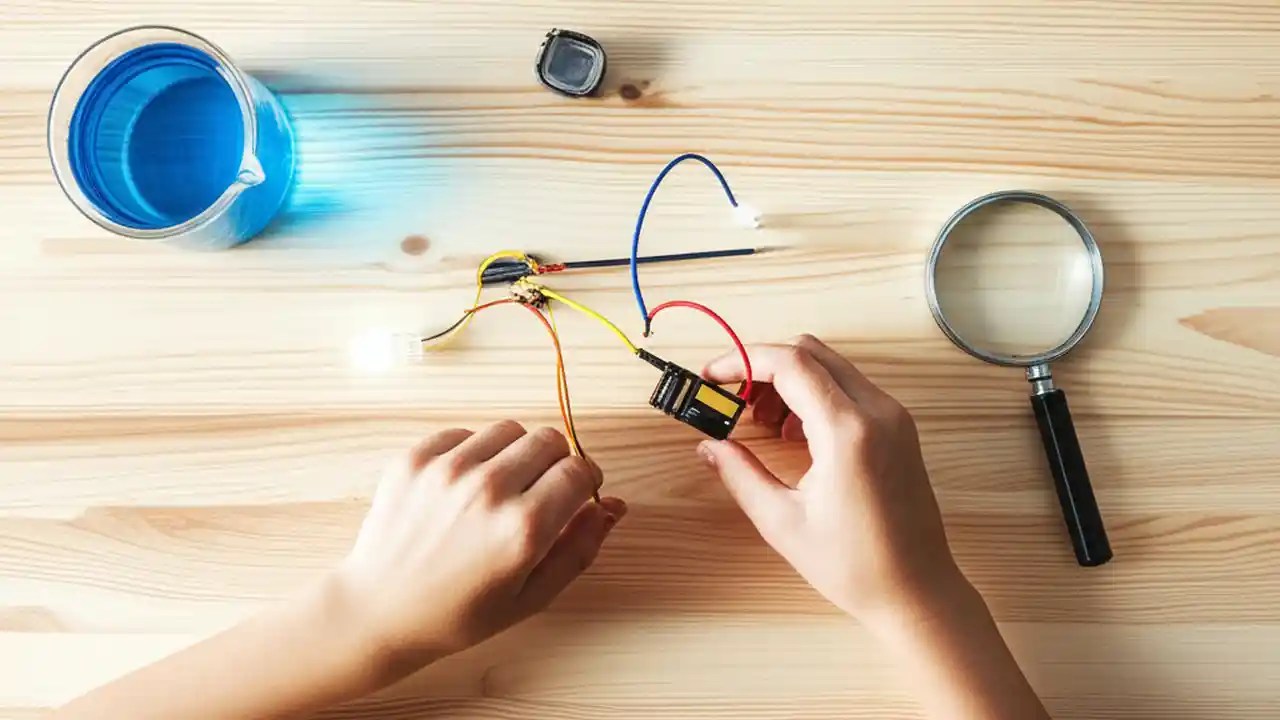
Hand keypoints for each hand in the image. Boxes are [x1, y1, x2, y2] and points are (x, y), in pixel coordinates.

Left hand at [332, 421, 625, 682]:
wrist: (378, 611)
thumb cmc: (458, 614)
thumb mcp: (531, 596)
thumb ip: (580, 548)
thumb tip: (613, 506)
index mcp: (523, 528)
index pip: (579, 470)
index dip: (587, 479)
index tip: (579, 491)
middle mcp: (488, 489)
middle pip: (549, 439)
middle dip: (556, 462)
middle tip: (540, 492)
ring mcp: (447, 469)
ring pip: (510, 430)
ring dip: (516, 453)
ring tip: (500, 489)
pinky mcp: (415, 458)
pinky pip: (465, 433)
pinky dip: (474, 453)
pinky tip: (464, 489)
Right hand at [698, 335, 962, 625]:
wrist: (917, 591)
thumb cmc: (857, 566)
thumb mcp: (782, 522)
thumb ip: (740, 473)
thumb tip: (710, 445)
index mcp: (848, 432)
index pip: (789, 363)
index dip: (743, 361)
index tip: (713, 376)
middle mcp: (878, 413)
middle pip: (810, 353)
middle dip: (763, 366)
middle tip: (732, 398)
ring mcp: (894, 418)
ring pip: (830, 367)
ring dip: (789, 380)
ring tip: (761, 423)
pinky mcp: (899, 428)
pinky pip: (849, 389)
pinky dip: (814, 394)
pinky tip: (794, 434)